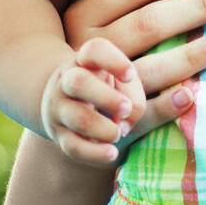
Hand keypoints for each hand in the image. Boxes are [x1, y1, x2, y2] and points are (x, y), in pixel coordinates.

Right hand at [40, 37, 147, 165]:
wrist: (66, 103)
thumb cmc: (107, 88)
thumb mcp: (123, 82)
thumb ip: (138, 95)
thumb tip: (145, 114)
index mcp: (87, 60)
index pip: (94, 50)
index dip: (113, 61)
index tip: (131, 74)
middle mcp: (68, 81)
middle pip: (78, 82)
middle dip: (106, 97)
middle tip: (126, 109)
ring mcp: (60, 108)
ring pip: (77, 117)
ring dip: (102, 127)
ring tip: (120, 132)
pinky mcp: (60, 135)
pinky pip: (72, 146)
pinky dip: (94, 153)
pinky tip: (112, 154)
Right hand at [62, 0, 205, 145]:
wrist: (64, 107)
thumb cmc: (88, 42)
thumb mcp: (83, 9)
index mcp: (84, 14)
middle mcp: (92, 49)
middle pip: (151, 22)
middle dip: (200, 5)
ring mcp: (104, 87)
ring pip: (150, 68)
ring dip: (191, 55)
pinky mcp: (117, 121)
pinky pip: (145, 113)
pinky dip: (169, 105)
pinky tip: (195, 93)